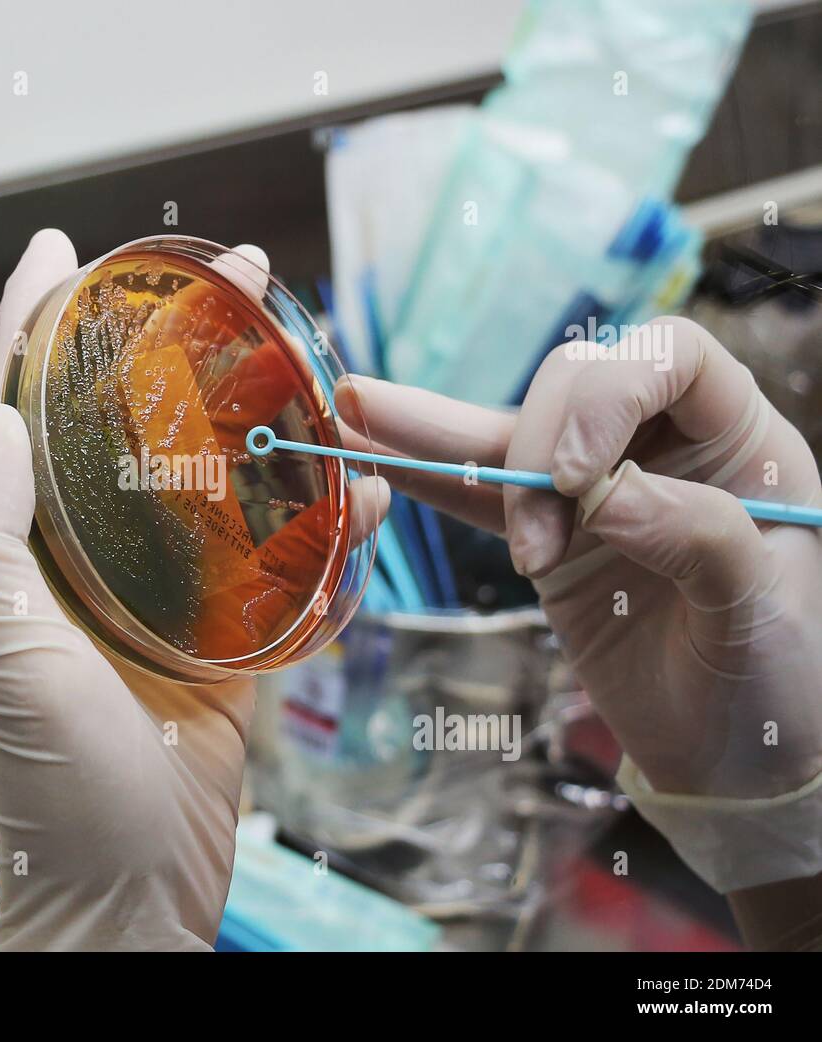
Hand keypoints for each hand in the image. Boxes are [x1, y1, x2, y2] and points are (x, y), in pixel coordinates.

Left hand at [0, 230, 385, 949]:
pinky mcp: (234, 637)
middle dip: (175, 339)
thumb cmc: (59, 791)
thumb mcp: (7, 659)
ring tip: (298, 338)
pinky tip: (361, 476)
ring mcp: (170, 593)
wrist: (135, 892)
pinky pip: (283, 557)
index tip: (60, 248)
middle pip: (135, 421)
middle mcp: (95, 559)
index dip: (34, 324)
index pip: (23, 412)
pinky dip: (323, 515)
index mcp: (30, 553)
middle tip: (228, 271)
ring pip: (216, 475)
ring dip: (257, 405)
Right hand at [337, 316, 821, 801]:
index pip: (669, 357)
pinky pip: (480, 497)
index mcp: (741, 437)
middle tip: (533, 545)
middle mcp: (666, 444)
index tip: (576, 482)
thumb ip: (698, 536)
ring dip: (435, 430)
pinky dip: (426, 476)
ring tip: (355, 407)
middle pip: (580, 385)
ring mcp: (600, 488)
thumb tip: (600, 494)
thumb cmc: (778, 680)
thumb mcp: (761, 610)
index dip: (609, 396)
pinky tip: (367, 447)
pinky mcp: (549, 536)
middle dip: (536, 451)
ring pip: (512, 436)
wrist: (733, 758)